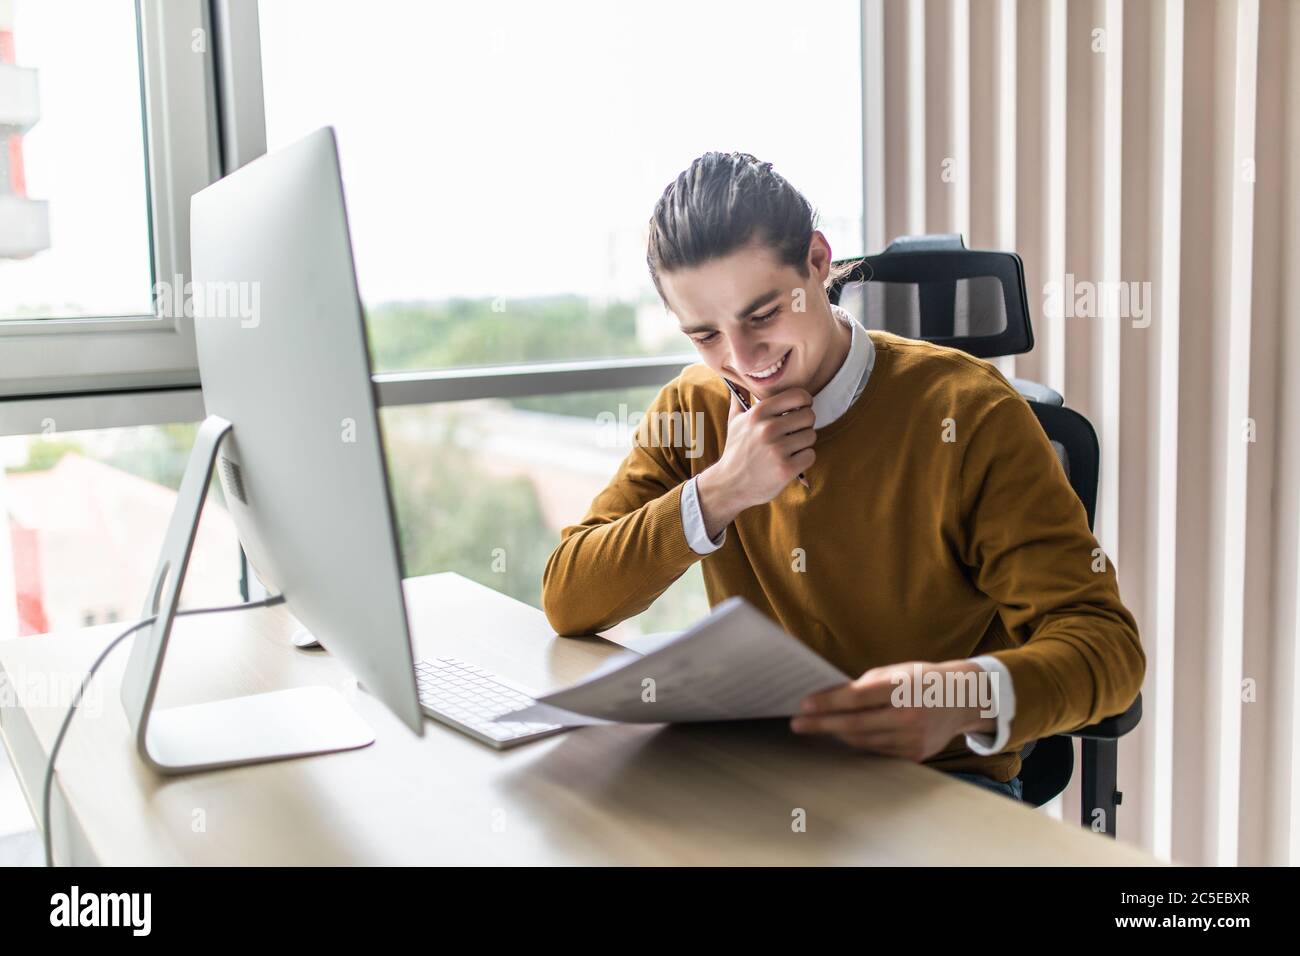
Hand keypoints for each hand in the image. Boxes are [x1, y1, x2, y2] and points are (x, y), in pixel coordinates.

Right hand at [697, 386, 814, 532]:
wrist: (730, 485)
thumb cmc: (736, 451)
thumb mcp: (734, 421)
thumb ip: (740, 398)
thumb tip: (740, 378)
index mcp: (758, 413)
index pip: (798, 395)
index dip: (805, 402)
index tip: (800, 410)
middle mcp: (768, 429)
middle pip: (809, 416)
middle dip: (804, 425)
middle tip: (794, 434)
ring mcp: (777, 450)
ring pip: (811, 436)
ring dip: (804, 444)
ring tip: (789, 449)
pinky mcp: (785, 469)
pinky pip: (810, 455)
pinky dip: (803, 460)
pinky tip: (790, 462)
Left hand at [790, 660, 998, 761]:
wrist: (964, 699)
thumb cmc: (923, 679)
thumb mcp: (896, 671)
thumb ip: (864, 684)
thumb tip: (828, 696)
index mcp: (904, 688)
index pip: (857, 698)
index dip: (828, 702)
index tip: (804, 704)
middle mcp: (910, 716)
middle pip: (855, 724)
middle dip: (822, 724)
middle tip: (798, 724)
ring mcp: (913, 739)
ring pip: (863, 740)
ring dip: (837, 733)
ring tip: (817, 726)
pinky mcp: (915, 754)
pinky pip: (877, 750)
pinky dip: (858, 741)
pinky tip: (843, 734)